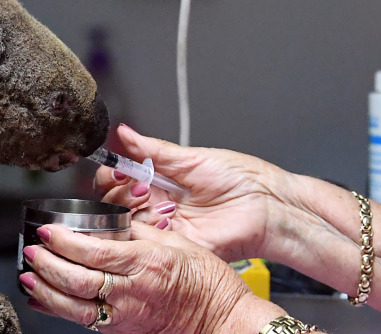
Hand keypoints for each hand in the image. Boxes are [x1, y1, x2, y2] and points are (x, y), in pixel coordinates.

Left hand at [19, 222, 256, 333]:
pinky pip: (84, 321)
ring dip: (46, 291)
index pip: (94, 252)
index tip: (49, 230)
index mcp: (146, 262)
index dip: (65, 242)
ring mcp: (126, 315)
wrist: (221, 319)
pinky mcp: (122, 329)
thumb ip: (139, 230)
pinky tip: (43, 298)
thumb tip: (110, 221)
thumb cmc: (206, 280)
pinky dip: (59, 309)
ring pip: (75, 307)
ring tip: (28, 275)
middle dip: (48, 265)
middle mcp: (132, 291)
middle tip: (32, 250)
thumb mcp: (175, 242)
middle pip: (78, 280)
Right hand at [96, 125, 292, 261]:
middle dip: (121, 192)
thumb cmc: (241, 178)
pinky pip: (147, 243)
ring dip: (135, 211)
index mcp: (159, 180)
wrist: (267, 206)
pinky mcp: (175, 247)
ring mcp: (165, 227)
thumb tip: (125, 133)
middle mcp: (158, 204)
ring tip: (158, 202)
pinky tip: (165, 220)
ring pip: (126, 224)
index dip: (113, 175)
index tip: (120, 169)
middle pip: (115, 203)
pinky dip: (149, 231)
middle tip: (142, 186)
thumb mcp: (192, 158)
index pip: (118, 179)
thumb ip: (153, 149)